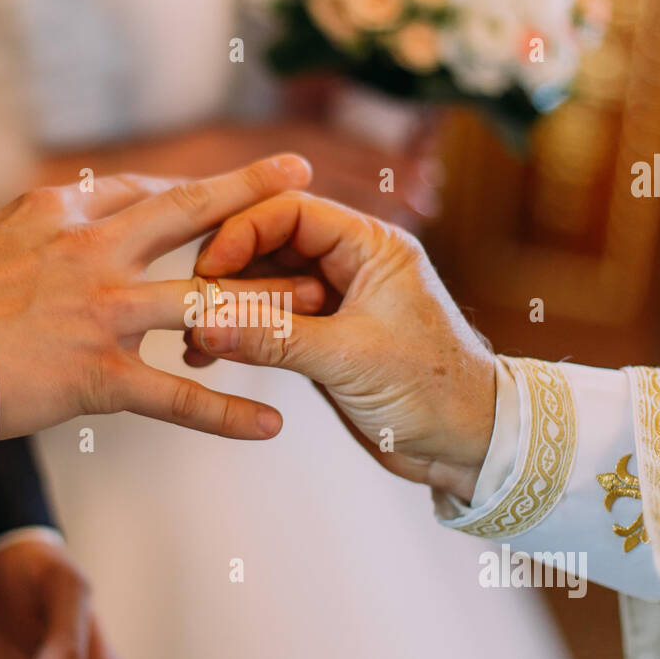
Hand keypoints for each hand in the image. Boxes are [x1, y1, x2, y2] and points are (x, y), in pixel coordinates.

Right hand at [0, 155, 321, 439]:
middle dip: (250, 193)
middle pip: (190, 214)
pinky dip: (224, 415)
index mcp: (59, 212)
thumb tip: (28, 218)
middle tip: (297, 177)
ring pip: (204, 299)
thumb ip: (16, 224)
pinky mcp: (98, 374)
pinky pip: (176, 397)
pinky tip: (268, 427)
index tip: (223, 187)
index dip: (189, 191)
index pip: (142, 192)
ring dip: (266, 301)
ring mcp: (102, 311)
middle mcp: (93, 251)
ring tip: (316, 304)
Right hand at [185, 192, 495, 500]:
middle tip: (192, 305)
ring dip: (230, 308)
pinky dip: (242, 335)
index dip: (243, 231)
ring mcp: (337, 303)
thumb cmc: (433, 391)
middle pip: (272, 244)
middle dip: (228, 272)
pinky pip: (272, 323)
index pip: (292, 211)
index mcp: (372, 247)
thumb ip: (274, 337)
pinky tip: (210, 355)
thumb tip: (205, 324)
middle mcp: (353, 266)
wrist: (467, 446)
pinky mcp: (325, 340)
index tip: (207, 268)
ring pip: (267, 286)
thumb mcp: (349, 358)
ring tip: (195, 337)